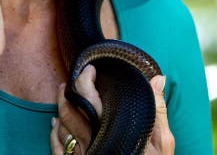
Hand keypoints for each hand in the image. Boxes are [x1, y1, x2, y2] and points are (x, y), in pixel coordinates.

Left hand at [50, 68, 173, 154]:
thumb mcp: (161, 142)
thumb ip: (157, 110)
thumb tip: (157, 79)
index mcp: (112, 130)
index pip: (89, 99)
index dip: (85, 80)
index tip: (89, 69)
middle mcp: (93, 141)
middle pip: (70, 111)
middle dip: (67, 91)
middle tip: (71, 80)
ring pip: (62, 127)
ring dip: (60, 109)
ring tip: (63, 96)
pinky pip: (57, 148)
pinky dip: (54, 133)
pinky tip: (55, 123)